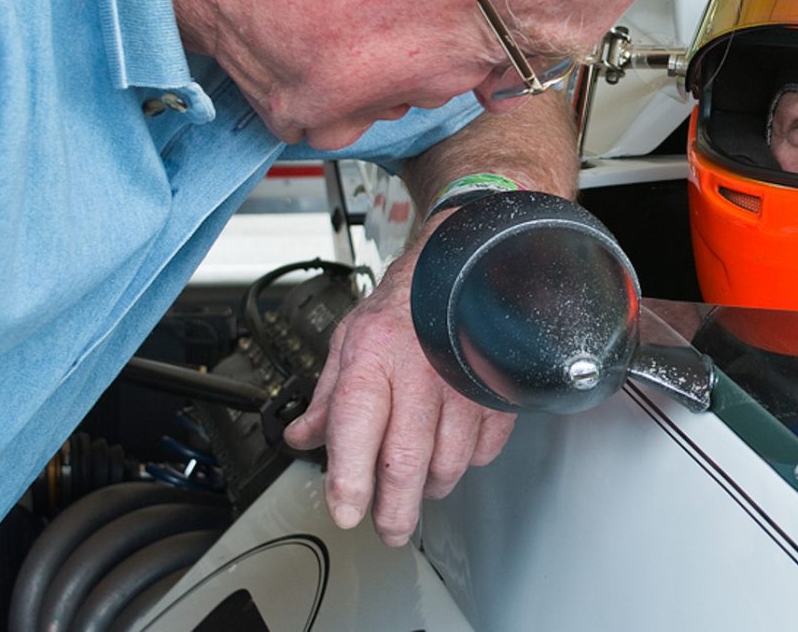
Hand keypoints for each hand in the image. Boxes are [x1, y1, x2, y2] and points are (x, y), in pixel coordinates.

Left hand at [282, 226, 515, 544]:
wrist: (461, 270)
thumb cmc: (403, 304)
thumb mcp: (351, 338)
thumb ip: (327, 395)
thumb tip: (302, 438)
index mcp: (373, 357)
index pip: (357, 426)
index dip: (350, 479)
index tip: (346, 510)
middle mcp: (419, 373)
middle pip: (406, 461)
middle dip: (393, 510)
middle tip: (388, 528)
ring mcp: (463, 385)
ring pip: (447, 465)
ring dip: (429, 486)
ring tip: (416, 482)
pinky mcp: (495, 394)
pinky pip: (482, 452)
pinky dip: (465, 463)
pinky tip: (450, 448)